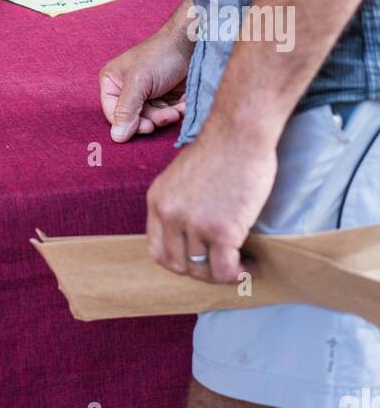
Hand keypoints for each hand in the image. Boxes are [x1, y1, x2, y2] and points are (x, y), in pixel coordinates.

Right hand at [99, 5, 194, 141]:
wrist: (190, 44)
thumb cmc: (160, 56)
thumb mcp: (139, 82)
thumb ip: (126, 110)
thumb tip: (116, 137)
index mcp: (112, 82)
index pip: (113, 114)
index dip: (130, 124)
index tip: (148, 127)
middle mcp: (126, 89)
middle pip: (135, 119)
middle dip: (154, 118)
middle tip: (169, 115)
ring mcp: (146, 94)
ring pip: (152, 118)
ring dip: (167, 115)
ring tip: (178, 108)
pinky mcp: (164, 96)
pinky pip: (166, 114)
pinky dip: (176, 111)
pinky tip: (184, 104)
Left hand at [146, 130, 277, 282]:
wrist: (239, 134)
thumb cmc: (220, 149)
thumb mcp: (183, 176)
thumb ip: (180, 204)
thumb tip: (191, 233)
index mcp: (158, 200)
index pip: (157, 250)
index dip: (178, 262)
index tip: (198, 262)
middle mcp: (170, 214)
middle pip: (178, 265)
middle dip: (201, 272)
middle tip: (222, 265)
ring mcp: (194, 224)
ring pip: (203, 270)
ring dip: (222, 274)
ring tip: (240, 265)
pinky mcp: (220, 230)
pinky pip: (225, 269)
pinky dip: (239, 273)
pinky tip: (250, 266)